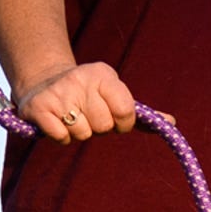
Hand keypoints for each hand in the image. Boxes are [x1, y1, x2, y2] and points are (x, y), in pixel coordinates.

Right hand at [17, 58, 135, 142]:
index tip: (115, 120)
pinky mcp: (38, 107)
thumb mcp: (113, 94)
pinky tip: (57, 122)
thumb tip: (172, 122)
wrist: (42, 82)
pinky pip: (62, 137)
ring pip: (82, 134)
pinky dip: (61, 137)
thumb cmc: (87, 95)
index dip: (123, 123)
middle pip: (103, 126)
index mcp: (102, 74)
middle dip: (98, 128)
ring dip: (78, 133)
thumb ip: (140, 112)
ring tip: (70, 117)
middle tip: (87, 115)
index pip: (126, 110)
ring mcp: (58, 92)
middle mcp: (80, 79)